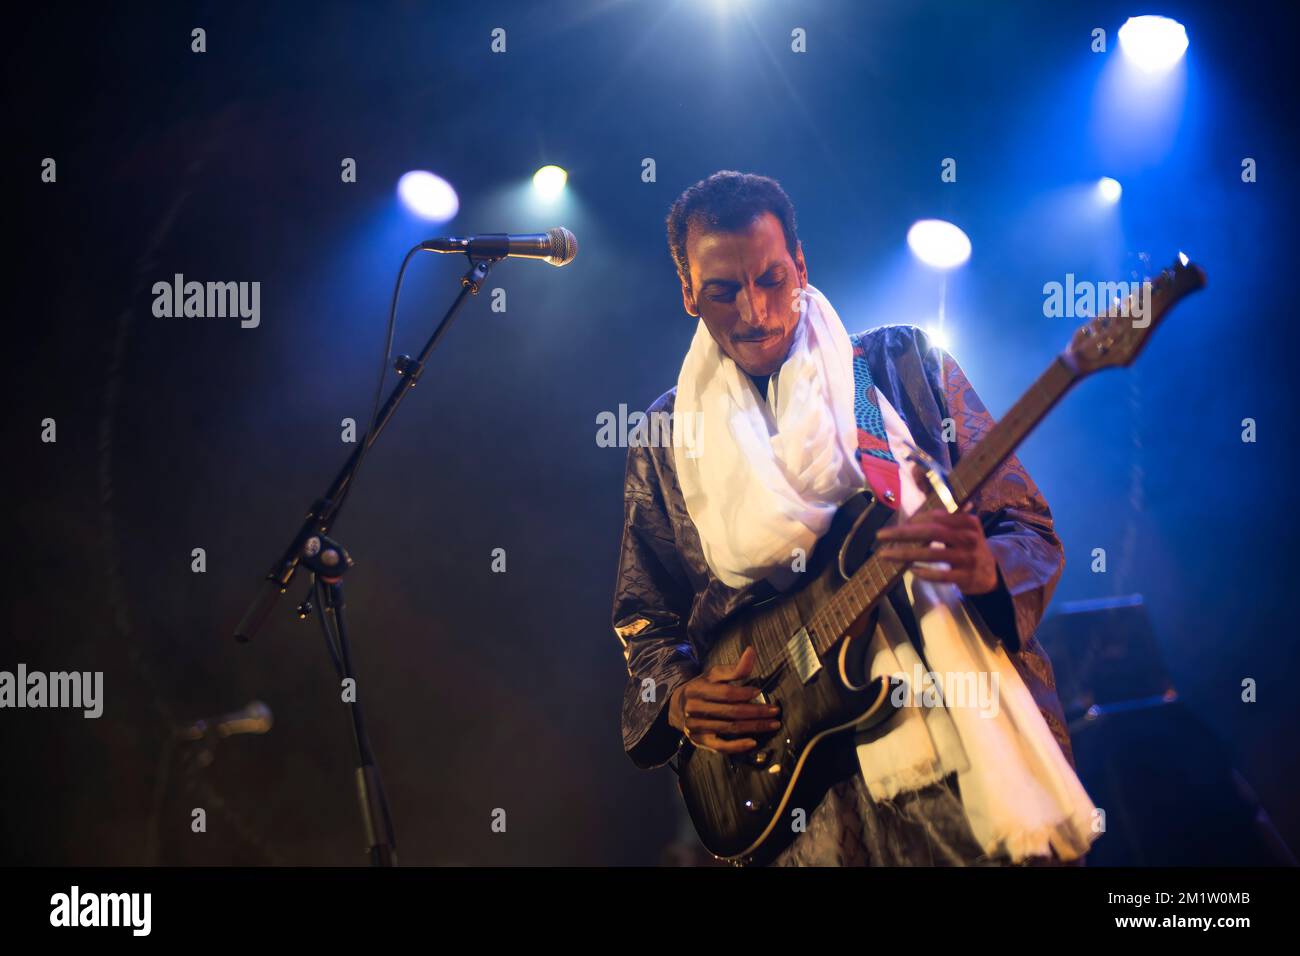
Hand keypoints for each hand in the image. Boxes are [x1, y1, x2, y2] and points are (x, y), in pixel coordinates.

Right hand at [668, 646, 780, 753]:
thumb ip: (735, 668)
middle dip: (756, 712)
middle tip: (774, 711)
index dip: (743, 693)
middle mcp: (695, 709)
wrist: (677, 707)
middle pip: (730, 712)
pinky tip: (753, 742)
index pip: (724, 693)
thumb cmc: (703, 688)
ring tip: (772, 724)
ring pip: (730, 728)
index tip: (758, 691)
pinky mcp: (700, 741)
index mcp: (698, 689)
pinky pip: (720, 746)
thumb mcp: (714, 675)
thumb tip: (752, 651)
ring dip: (754, 727)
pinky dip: (737, 746)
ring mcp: (696, 727)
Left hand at [873, 507, 999, 594]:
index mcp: (968, 522)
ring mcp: (968, 558)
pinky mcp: (966, 577)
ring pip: (933, 554)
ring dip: (906, 554)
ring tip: (886, 554)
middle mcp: (969, 538)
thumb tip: (909, 520)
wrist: (991, 574)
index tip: (897, 524)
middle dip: (903, 533)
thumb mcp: (963, 530)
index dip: (915, 519)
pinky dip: (925, 573)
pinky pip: (941, 576)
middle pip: (932, 532)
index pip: (937, 516)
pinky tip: (911, 570)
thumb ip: (942, 523)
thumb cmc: (968, 548)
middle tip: (880, 535)